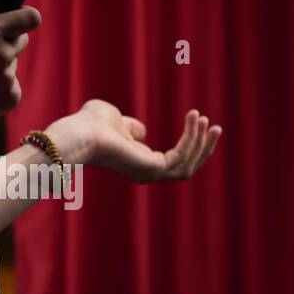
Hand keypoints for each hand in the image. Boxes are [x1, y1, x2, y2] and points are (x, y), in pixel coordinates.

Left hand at [46, 99, 221, 183]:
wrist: (78, 133)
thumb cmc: (89, 124)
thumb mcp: (115, 120)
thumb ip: (130, 127)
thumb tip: (142, 132)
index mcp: (137, 162)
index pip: (172, 160)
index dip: (188, 142)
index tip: (198, 120)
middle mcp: (145, 172)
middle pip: (186, 166)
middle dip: (202, 146)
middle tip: (215, 127)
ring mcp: (150, 173)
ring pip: (188, 164)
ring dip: (202, 143)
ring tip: (208, 122)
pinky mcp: (154, 169)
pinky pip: (182, 155)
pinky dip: (192, 137)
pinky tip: (195, 120)